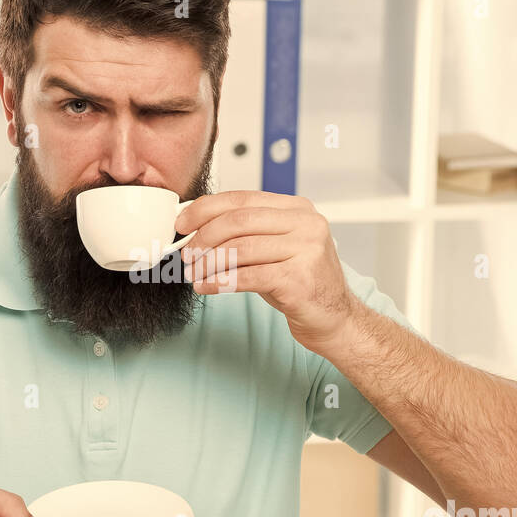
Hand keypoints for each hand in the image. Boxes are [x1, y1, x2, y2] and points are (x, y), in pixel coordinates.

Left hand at [175, 191, 361, 354]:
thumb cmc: (299, 281)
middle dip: (204, 238)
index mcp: (298, 208)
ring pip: (239, 249)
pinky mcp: (299, 280)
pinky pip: (246, 277)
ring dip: (208, 263)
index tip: (183, 223)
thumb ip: (245, 233)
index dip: (206, 209)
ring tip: (193, 274)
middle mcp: (305, 224)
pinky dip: (219, 282)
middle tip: (187, 255)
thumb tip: (196, 228)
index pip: (242, 199)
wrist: (333, 317)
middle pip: (238, 221)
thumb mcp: (274, 248)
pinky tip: (206, 287)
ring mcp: (306, 251)